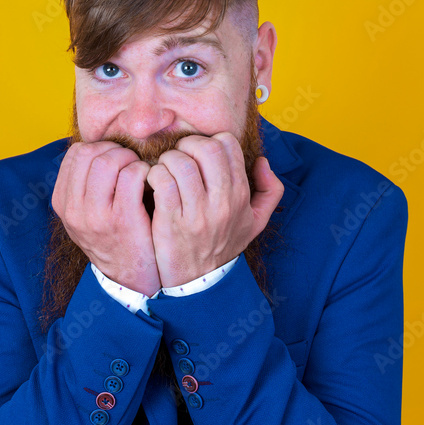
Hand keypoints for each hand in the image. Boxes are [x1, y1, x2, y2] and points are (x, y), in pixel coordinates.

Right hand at [51, 141, 160, 295]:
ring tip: (139, 170)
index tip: (114, 159)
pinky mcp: (123, 220)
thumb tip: (99, 148)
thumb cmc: (113, 239)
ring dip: (129, 158)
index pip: (76, 154)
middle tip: (130, 162)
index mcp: (62, 204)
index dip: (99, 147)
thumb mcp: (85, 217)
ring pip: (109, 161)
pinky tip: (149, 181)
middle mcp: (74, 210)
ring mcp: (97, 216)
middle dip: (116, 150)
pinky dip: (144, 170)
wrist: (129, 280)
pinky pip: (132, 175)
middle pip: (91, 153)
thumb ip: (84, 186)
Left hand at [146, 133, 283, 287]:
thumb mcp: (255, 222)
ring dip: (167, 160)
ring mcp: (197, 213)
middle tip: (178, 158)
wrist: (199, 284)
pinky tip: (153, 184)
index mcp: (241, 196)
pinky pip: (161, 181)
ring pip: (180, 162)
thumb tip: (262, 161)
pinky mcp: (171, 222)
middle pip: (205, 148)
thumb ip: (270, 191)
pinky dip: (154, 175)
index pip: (227, 145)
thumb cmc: (223, 246)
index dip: (209, 141)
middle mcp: (222, 202)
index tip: (198, 155)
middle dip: (186, 145)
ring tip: (164, 170)